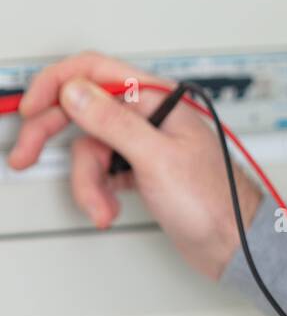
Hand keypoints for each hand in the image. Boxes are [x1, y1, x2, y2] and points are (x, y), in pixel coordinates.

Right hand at [8, 51, 261, 280]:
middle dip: (52, 135)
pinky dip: (99, 191)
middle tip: (24, 155)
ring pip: (91, 149)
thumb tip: (75, 90)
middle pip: (84, 110)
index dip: (57, 84)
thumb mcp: (156, 158)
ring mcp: (144, 143)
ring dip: (88, 182)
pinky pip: (103, 171)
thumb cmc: (214, 201)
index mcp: (157, 99)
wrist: (233, 244)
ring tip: (100, 206)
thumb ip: (113, 122)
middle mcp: (149, 116)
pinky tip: (109, 207)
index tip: (31, 107)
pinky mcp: (141, 170)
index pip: (95, 71)